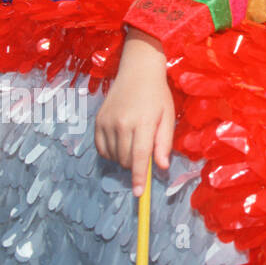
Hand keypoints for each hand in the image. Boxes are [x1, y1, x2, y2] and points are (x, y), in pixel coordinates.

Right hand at [94, 29, 174, 195]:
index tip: (139, 193)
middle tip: (146, 150)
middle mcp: (122, 123)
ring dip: (125, 158)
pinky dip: (111, 152)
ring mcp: (106, 123)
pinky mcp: (97, 122)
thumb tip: (160, 167)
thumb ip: (164, 143)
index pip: (139, 157)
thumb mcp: (168, 117)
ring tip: (135, 140)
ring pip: (114, 157)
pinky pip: (102, 149)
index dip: (139, 177)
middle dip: (137, 165)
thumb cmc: (158, 95)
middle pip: (126, 160)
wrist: (137, 71)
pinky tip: (121, 141)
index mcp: (143, 122)